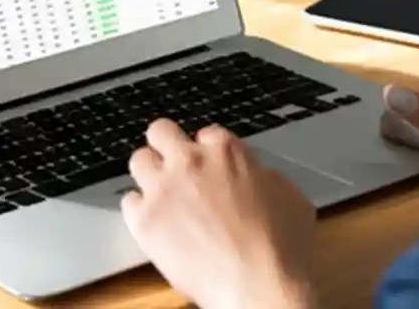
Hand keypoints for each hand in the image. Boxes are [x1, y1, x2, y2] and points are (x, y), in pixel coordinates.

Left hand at [121, 119, 315, 308]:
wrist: (258, 286)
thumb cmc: (280, 249)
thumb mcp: (290, 197)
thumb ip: (265, 176)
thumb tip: (255, 176)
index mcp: (226, 152)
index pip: (205, 133)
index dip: (207, 151)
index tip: (208, 165)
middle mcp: (190, 163)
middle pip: (161, 131)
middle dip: (167, 146)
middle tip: (175, 166)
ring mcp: (164, 189)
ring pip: (139, 160)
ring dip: (150, 174)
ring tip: (161, 193)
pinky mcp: (145, 220)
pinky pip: (128, 201)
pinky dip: (139, 210)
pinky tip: (154, 222)